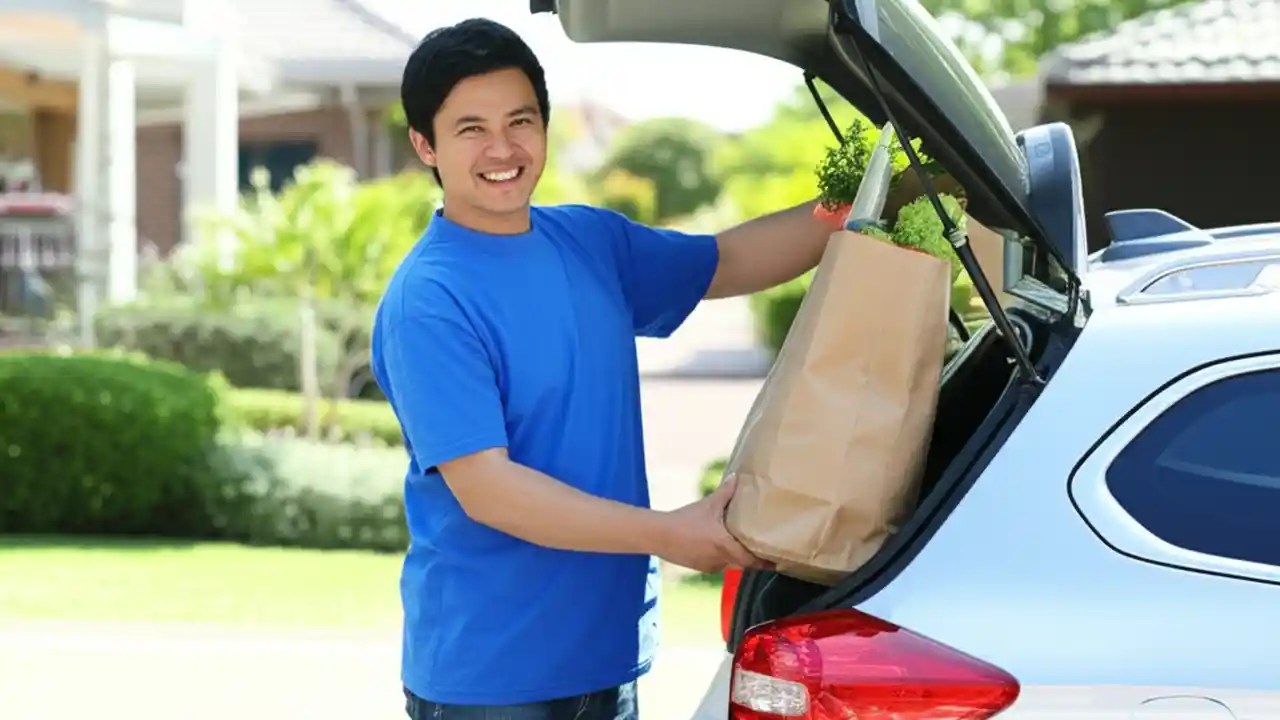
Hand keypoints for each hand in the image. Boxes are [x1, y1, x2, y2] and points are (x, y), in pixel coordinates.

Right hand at [656, 476, 772, 573]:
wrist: (659, 535)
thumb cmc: (685, 520)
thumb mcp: (708, 504)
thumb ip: (725, 492)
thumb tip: (737, 477)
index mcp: (725, 546)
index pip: (751, 560)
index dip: (765, 562)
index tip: (778, 561)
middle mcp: (720, 560)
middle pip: (743, 563)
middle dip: (753, 558)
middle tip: (764, 551)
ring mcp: (710, 566)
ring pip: (730, 563)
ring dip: (737, 556)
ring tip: (743, 546)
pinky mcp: (700, 567)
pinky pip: (717, 563)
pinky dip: (723, 556)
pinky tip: (719, 546)